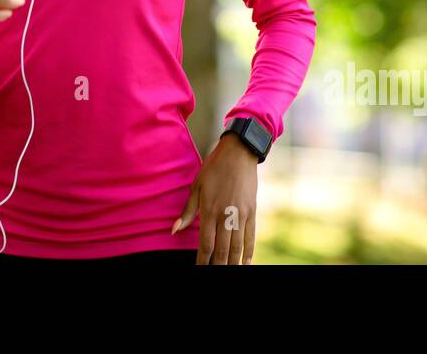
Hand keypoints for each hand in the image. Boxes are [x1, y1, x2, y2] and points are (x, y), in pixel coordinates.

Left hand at [171, 132, 258, 263]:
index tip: (199, 269)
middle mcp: (226, 215)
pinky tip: (246, 262)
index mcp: (210, 210)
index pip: (206, 243)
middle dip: (218, 265)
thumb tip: (174, 230)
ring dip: (233, 263)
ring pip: (237, 246)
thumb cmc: (214, 168)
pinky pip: (251, 236)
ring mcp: (241, 214)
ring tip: (229, 271)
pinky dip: (249, 251)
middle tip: (214, 274)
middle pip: (222, 249)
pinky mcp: (252, 211)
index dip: (202, 260)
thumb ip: (187, 211)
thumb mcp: (197, 186)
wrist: (239, 153)